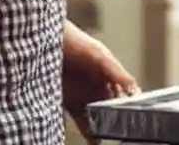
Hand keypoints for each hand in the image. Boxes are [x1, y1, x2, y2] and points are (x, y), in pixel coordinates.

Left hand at [63, 22, 138, 143]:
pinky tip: (94, 139)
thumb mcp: (97, 55)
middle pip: (115, 107)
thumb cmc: (73, 43)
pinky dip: (89, 132)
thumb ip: (114, 70)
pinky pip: (83, 121)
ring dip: (105, 126)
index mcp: (112, 74)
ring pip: (100, 116)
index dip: (133, 103)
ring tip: (110, 136)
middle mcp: (101, 86)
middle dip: (120, 118)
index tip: (138, 115)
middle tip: (124, 130)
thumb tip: (132, 85)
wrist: (41, 45)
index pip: (128, 92)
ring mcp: (85, 96)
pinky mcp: (70, 104)